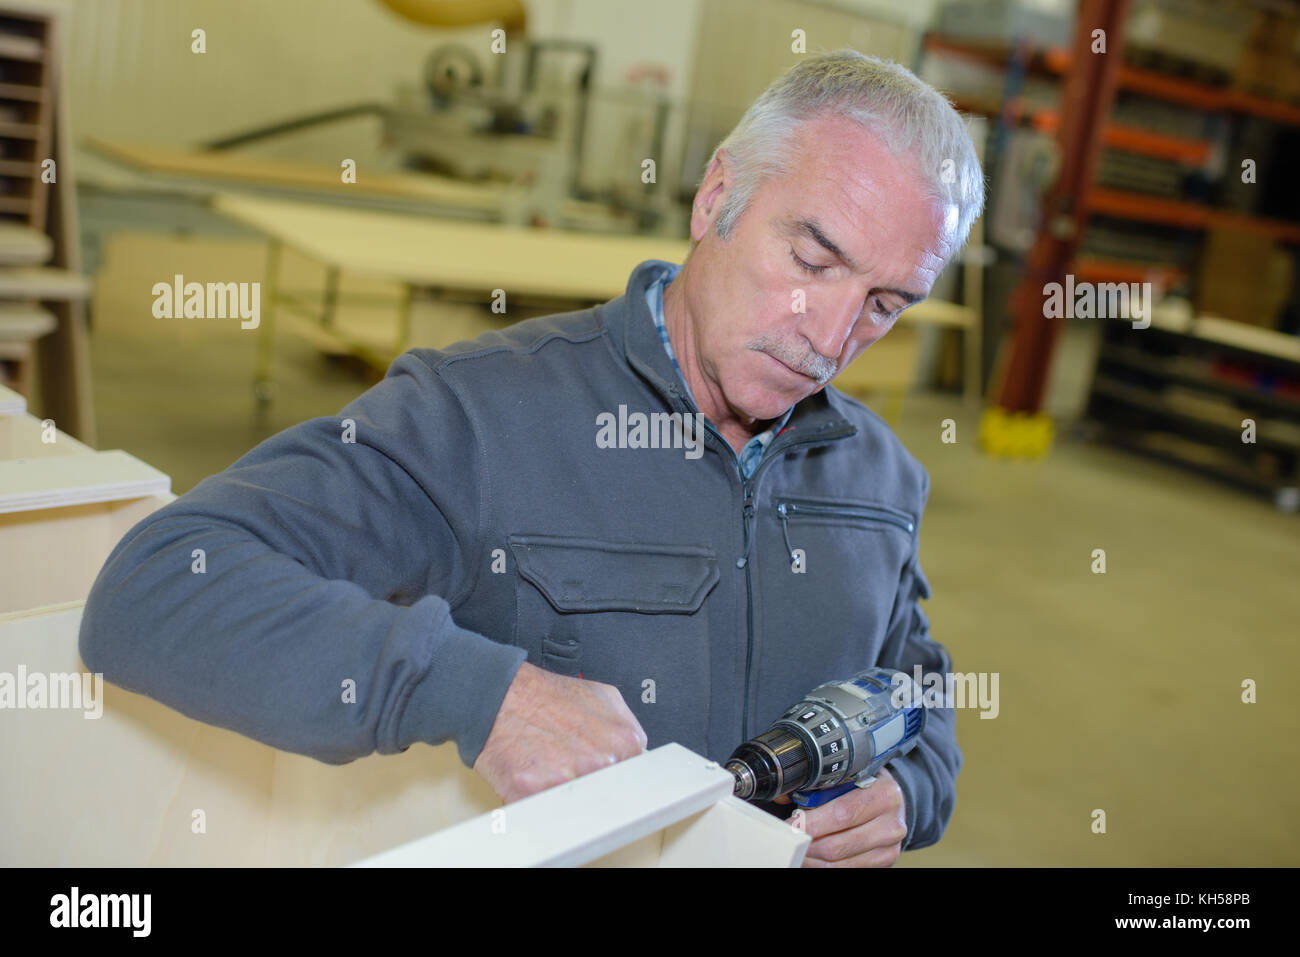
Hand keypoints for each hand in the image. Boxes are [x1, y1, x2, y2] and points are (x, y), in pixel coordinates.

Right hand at [473, 661, 647, 803]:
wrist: (501, 696)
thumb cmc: (547, 697)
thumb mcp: (603, 696)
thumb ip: (627, 728)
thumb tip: (639, 753)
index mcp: (624, 742)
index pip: (635, 782)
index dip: (618, 780)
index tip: (607, 778)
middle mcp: (601, 762)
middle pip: (608, 795)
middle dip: (592, 784)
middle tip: (572, 764)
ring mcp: (570, 779)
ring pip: (579, 807)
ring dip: (566, 794)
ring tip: (552, 766)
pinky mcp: (537, 793)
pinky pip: (547, 812)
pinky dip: (540, 799)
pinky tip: (536, 774)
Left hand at [780, 767, 907, 866]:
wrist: (893, 801)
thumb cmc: (866, 786)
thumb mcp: (850, 775)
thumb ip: (820, 784)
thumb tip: (783, 794)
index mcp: (884, 794)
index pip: (842, 813)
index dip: (811, 822)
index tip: (790, 825)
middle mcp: (891, 823)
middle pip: (837, 844)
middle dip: (807, 844)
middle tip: (788, 840)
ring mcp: (889, 847)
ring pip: (839, 863)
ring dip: (812, 859)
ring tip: (796, 850)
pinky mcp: (885, 862)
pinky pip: (846, 870)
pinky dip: (823, 866)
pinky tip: (811, 857)